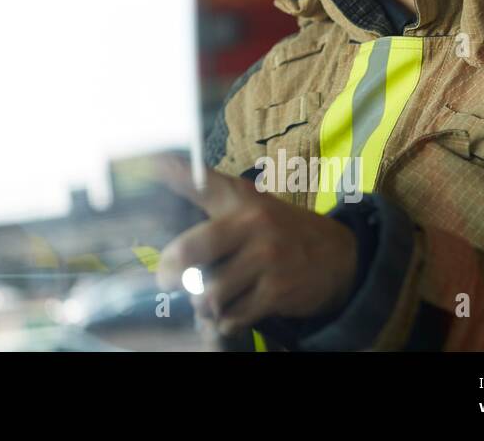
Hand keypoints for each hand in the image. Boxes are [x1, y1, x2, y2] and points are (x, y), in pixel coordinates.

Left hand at [155, 156, 357, 338]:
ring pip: (210, 290)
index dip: (168, 175)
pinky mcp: (278, 292)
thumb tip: (158, 162)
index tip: (143, 169)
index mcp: (240, 202)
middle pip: (191, 252)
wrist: (340, 256)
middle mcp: (253, 227)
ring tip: (203, 301)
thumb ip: (202, 186)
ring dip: (201, 303)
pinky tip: (227, 314)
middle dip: (170, 274)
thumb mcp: (245, 200)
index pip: (198, 186)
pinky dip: (225, 320)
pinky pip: (235, 315)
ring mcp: (266, 261)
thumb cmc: (279, 226)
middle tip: (167, 281)